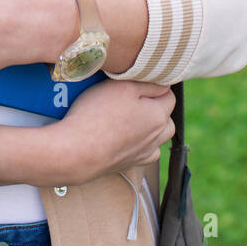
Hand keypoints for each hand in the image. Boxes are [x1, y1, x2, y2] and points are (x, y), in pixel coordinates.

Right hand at [39, 79, 175, 186]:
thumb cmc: (98, 114)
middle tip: (134, 98)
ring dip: (150, 127)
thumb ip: (148, 84)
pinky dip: (139, 144)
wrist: (77, 151)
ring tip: (129, 117)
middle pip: (166, 118)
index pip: (169, 95)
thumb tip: (164, 85)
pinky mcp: (129, 164)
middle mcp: (156, 137)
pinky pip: (144, 152)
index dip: (155, 85)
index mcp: (158, 116)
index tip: (138, 81)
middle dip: (156, 107)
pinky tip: (124, 136)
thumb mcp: (122, 86)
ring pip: (157, 137)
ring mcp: (143, 153)